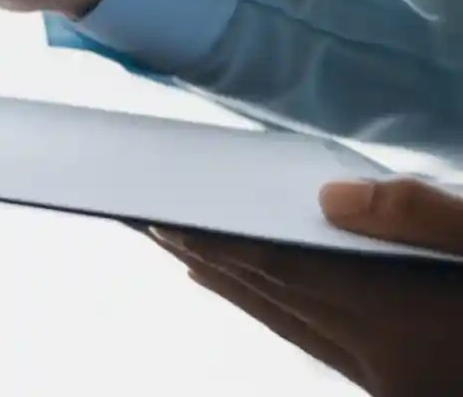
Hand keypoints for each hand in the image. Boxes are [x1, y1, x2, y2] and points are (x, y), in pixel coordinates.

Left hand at [152, 178, 462, 396]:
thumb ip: (423, 218)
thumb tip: (328, 197)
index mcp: (408, 320)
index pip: (293, 274)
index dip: (226, 246)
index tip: (169, 223)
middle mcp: (386, 362)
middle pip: (278, 299)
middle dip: (213, 259)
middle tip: (152, 223)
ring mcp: (389, 382)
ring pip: (290, 324)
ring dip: (234, 286)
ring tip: (180, 249)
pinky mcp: (396, 386)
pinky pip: (316, 343)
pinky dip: (274, 310)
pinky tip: (244, 288)